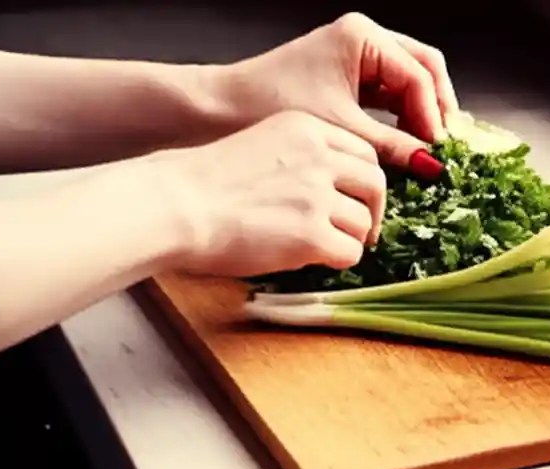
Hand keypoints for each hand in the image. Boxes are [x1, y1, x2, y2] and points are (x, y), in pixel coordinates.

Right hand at [152, 110, 385, 277]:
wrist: (174, 204)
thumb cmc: (202, 182)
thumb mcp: (260, 146)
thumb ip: (299, 159)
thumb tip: (332, 189)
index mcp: (305, 128)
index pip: (362, 151)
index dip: (363, 180)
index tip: (355, 197)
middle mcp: (318, 156)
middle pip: (375, 184)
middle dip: (372, 210)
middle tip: (360, 230)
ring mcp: (317, 196)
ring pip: (363, 223)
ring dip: (349, 238)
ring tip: (321, 246)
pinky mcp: (312, 234)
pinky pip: (349, 253)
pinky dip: (337, 260)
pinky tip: (312, 259)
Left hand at [214, 12, 458, 167]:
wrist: (219, 110)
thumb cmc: (271, 107)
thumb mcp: (341, 129)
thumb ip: (391, 146)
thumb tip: (432, 164)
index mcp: (362, 37)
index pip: (418, 75)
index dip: (432, 115)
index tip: (438, 150)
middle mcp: (363, 38)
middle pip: (424, 67)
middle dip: (437, 106)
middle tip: (443, 144)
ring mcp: (356, 54)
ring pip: (410, 79)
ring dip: (421, 112)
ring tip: (427, 148)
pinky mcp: (348, 76)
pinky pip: (389, 93)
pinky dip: (402, 115)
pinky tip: (406, 143)